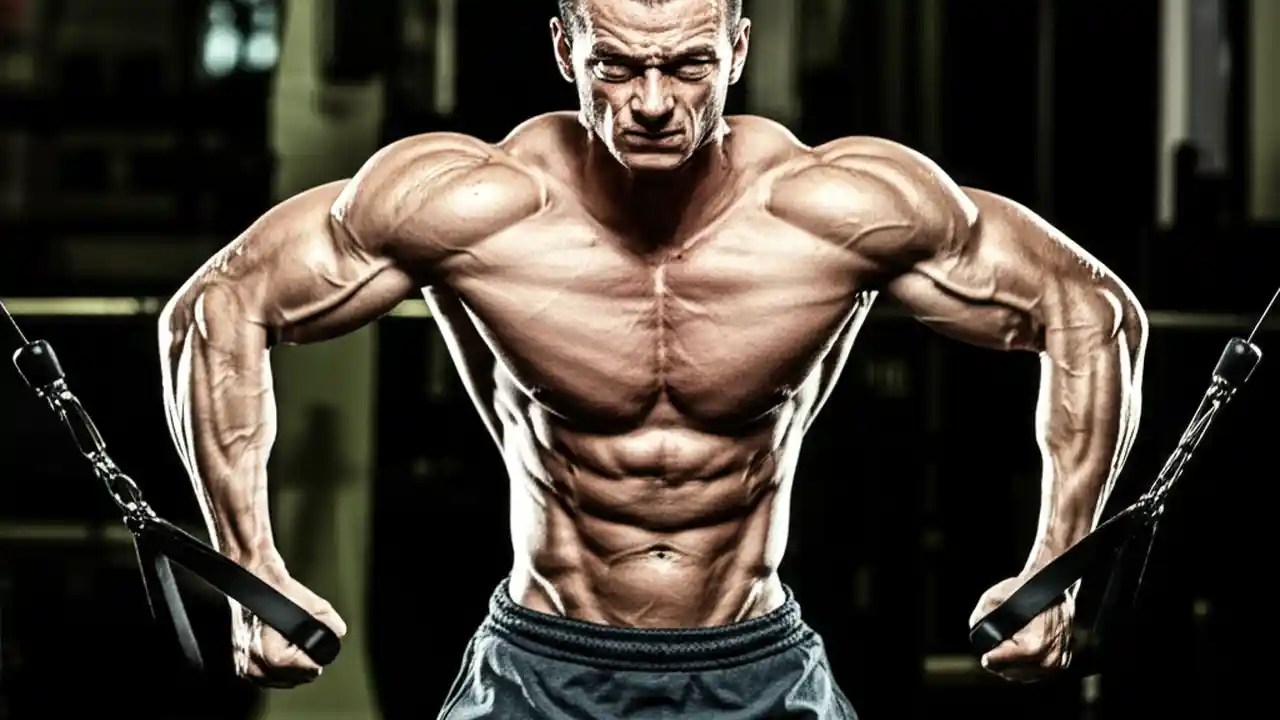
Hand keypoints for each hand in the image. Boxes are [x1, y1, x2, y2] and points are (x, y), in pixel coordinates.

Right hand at [231, 561, 347, 687]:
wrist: (254, 580)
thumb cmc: (281, 591)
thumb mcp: (317, 605)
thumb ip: (331, 626)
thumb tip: (335, 638)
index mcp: (273, 656)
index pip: (309, 670)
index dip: (318, 657)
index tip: (315, 643)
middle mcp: (256, 665)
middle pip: (296, 679)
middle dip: (305, 663)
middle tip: (306, 643)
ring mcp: (246, 667)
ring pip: (281, 681)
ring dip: (291, 669)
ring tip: (294, 646)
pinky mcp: (240, 664)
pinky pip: (266, 677)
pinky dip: (276, 670)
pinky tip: (282, 653)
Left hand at [968, 576, 1073, 682]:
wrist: (1056, 588)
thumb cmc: (1026, 590)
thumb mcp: (995, 596)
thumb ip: (980, 615)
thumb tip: (974, 630)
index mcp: (1035, 645)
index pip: (1004, 662)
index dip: (991, 658)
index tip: (985, 655)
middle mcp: (1050, 658)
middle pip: (1012, 672)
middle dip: (999, 663)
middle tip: (991, 654)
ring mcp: (1058, 663)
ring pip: (1024, 676)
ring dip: (1011, 668)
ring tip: (1002, 656)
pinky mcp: (1063, 662)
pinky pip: (1038, 674)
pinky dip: (1025, 668)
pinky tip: (1016, 659)